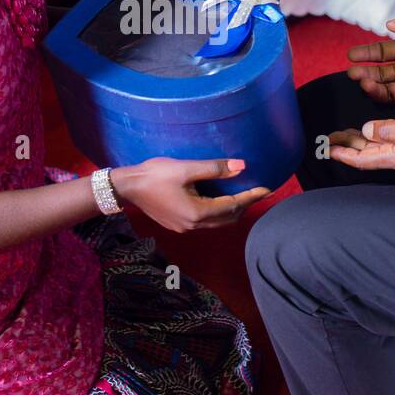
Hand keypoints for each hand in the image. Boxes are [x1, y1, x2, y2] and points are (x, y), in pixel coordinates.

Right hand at [110, 158, 269, 233]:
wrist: (126, 186)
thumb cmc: (155, 175)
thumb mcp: (186, 168)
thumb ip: (214, 169)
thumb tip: (241, 166)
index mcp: (198, 213)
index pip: (233, 206)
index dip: (251, 196)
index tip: (267, 189)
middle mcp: (193, 225)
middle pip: (228, 218)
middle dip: (244, 205)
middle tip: (257, 191)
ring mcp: (184, 228)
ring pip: (217, 222)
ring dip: (231, 210)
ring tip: (242, 195)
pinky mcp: (177, 224)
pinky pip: (206, 221)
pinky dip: (218, 212)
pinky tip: (219, 199)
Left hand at [330, 110, 394, 173]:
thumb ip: (387, 130)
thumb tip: (366, 130)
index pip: (362, 160)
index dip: (343, 154)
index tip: (327, 147)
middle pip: (367, 155)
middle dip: (348, 145)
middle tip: (331, 135)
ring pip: (378, 149)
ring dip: (361, 141)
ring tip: (345, 132)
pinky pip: (390, 144)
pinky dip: (377, 137)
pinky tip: (374, 129)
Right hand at [346, 11, 394, 110]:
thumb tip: (389, 24)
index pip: (380, 52)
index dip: (365, 54)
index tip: (350, 55)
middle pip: (380, 73)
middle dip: (364, 73)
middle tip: (353, 73)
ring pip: (388, 89)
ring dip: (375, 87)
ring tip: (364, 82)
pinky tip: (391, 90)